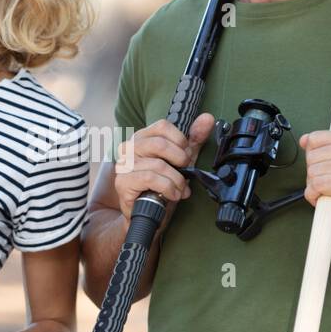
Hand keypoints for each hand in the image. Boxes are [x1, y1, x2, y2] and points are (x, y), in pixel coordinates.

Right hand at [112, 113, 215, 229]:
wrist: (149, 213)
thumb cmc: (162, 185)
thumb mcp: (181, 161)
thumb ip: (194, 140)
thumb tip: (207, 119)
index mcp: (142, 138)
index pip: (162, 126)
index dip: (180, 140)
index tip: (187, 155)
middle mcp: (129, 148)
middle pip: (160, 144)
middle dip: (180, 160)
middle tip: (186, 172)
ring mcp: (123, 165)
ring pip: (158, 165)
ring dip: (176, 180)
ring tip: (181, 189)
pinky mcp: (123, 182)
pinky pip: (150, 179)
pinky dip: (167, 188)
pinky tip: (172, 195)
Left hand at [299, 129, 330, 240]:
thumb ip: (324, 149)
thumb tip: (304, 139)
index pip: (314, 139)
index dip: (314, 159)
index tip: (328, 169)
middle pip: (311, 158)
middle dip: (314, 175)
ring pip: (312, 173)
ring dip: (315, 188)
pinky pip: (316, 186)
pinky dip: (315, 197)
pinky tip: (330, 200)